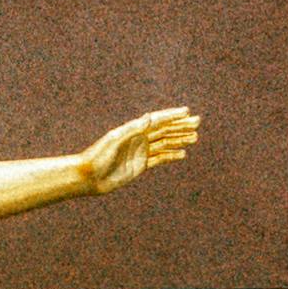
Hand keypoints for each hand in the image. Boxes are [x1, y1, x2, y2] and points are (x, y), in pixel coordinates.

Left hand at [83, 108, 199, 194]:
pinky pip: (160, 158)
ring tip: (195, 137)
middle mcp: (139, 138)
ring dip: (179, 139)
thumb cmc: (99, 156)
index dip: (172, 115)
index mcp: (134, 129)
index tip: (187, 112)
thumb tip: (149, 117)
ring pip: (165, 143)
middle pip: (164, 130)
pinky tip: (182, 153)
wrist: (90, 176)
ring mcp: (141, 152)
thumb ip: (133, 129)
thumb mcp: (115, 140)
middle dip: (181, 126)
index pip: (157, 120)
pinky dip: (171, 155)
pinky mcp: (140, 165)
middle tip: (197, 122)